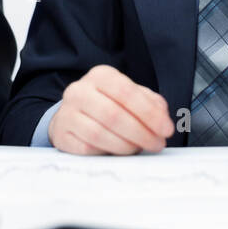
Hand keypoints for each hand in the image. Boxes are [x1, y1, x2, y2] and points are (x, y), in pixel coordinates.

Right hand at [49, 64, 174, 154]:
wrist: (73, 115)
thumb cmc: (108, 104)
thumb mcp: (131, 97)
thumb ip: (151, 104)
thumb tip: (163, 120)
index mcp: (101, 75)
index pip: (127, 92)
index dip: (149, 113)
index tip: (166, 130)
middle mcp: (80, 90)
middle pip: (113, 115)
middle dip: (141, 133)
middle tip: (156, 144)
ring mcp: (67, 113)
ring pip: (99, 134)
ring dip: (125, 146)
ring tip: (138, 148)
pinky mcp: (61, 134)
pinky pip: (87, 148)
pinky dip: (107, 153)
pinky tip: (118, 152)